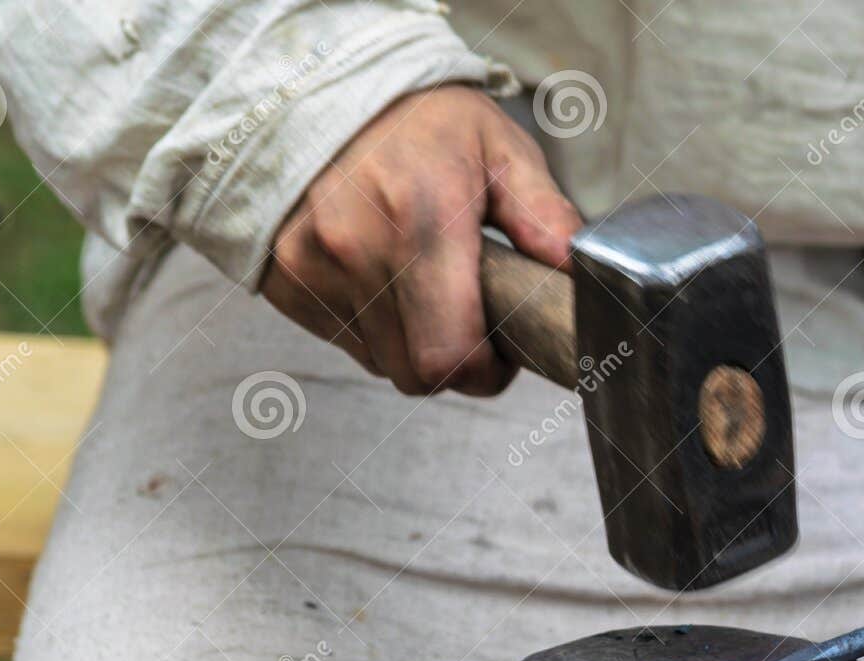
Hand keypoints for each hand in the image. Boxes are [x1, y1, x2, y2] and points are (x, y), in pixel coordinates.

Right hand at [261, 85, 581, 395]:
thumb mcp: (499, 147)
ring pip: (383, 362)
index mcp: (421, 217)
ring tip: (426, 289)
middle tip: (472, 325)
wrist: (320, 84)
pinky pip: (345, 339)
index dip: (487, 373)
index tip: (503, 352)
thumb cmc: (420, 119)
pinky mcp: (286, 278)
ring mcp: (314, 267)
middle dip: (456, 366)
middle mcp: (358, 248)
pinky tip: (384, 279)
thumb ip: (544, 214)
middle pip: (419, 374)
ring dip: (415, 346)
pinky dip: (375, 327)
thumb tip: (577, 269)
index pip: (452, 355)